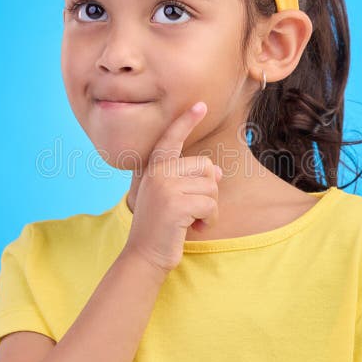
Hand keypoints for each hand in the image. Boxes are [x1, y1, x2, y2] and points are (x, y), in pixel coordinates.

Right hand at [123, 101, 222, 275]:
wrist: (144, 256)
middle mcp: (158, 173)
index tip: (200, 105)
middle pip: (205, 167)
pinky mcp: (176, 203)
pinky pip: (211, 204)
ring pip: (211, 186)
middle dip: (209, 191)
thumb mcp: (174, 199)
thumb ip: (190, 181)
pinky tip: (196, 229)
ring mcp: (165, 187)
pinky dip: (210, 219)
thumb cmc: (161, 228)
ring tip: (193, 221)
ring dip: (210, 209)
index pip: (171, 139)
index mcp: (154, 169)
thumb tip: (216, 170)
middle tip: (194, 211)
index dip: (186, 121)